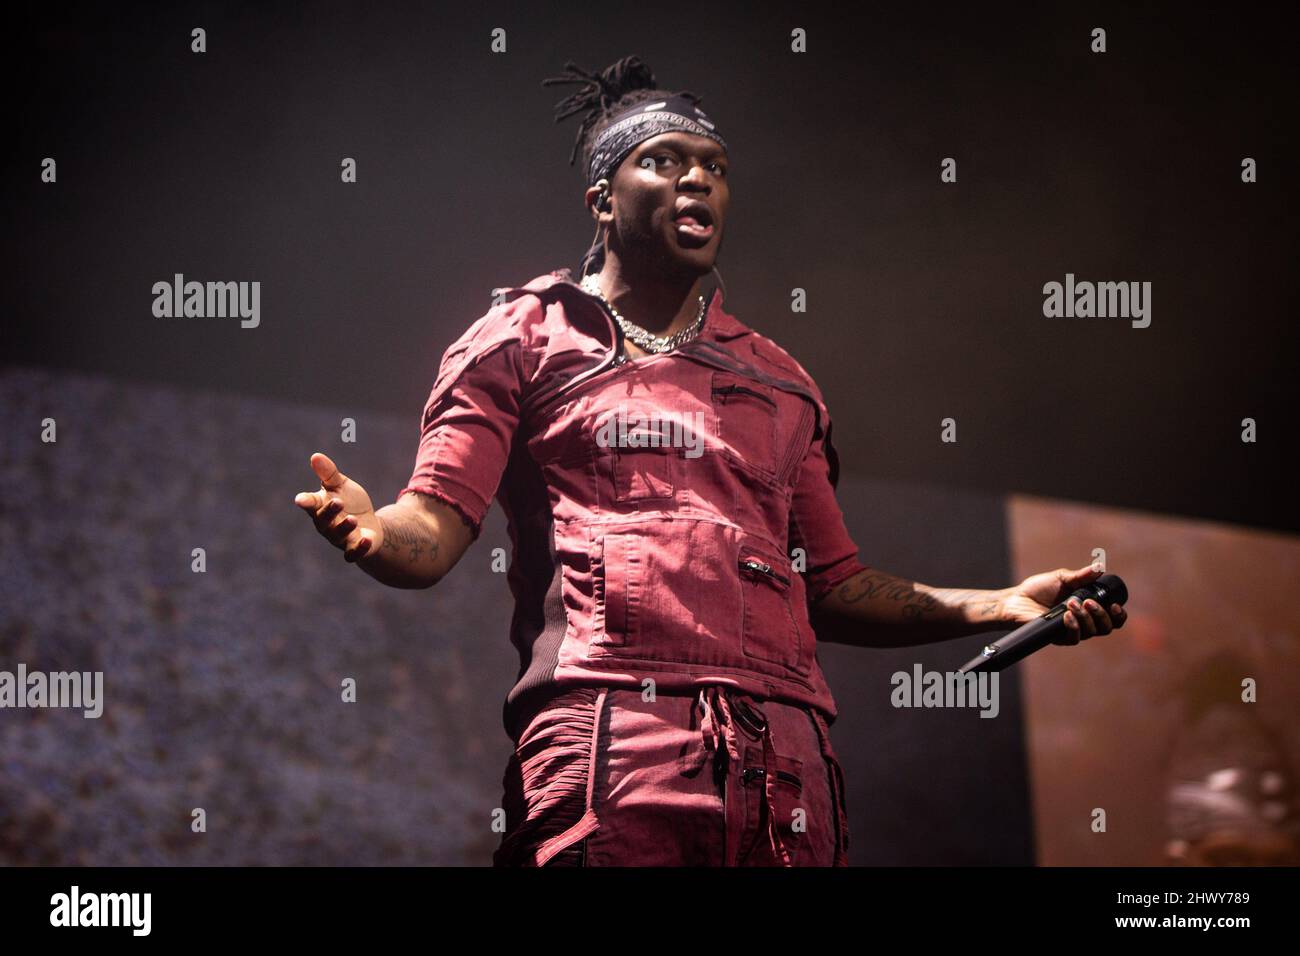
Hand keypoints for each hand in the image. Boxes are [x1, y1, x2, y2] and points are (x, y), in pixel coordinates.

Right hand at [293, 452, 382, 562]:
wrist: (369, 525)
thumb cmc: (350, 503)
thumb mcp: (341, 485)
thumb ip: (329, 473)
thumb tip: (315, 456)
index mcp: (321, 507)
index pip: (311, 504)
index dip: (305, 501)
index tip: (300, 499)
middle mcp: (327, 524)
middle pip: (324, 520)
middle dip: (330, 511)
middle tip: (338, 502)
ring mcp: (340, 538)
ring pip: (338, 535)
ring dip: (344, 528)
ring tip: (352, 519)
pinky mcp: (354, 549)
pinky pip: (353, 552)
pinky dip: (359, 548)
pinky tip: (366, 540)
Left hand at [1001, 564, 1127, 644]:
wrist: (1016, 599)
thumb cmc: (1038, 589)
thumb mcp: (1062, 578)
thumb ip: (1081, 576)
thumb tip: (1100, 568)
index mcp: (1088, 609)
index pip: (1112, 618)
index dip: (1119, 615)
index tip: (1115, 605)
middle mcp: (1083, 622)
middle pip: (1106, 628)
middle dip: (1101, 614)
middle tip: (1088, 602)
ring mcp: (1071, 631)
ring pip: (1091, 632)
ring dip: (1085, 617)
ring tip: (1071, 603)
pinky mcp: (1058, 637)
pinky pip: (1074, 638)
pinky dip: (1073, 626)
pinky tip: (1067, 616)